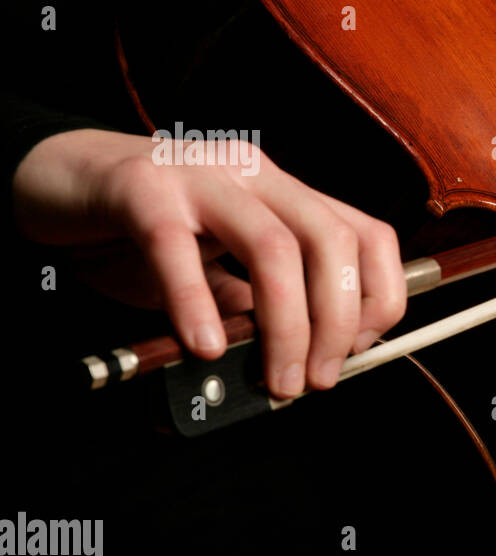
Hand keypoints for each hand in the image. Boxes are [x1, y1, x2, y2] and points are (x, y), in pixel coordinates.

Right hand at [13, 128, 405, 397]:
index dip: (379, 298)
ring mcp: (202, 176)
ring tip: (276, 379)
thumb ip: (255, 306)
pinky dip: (197, 304)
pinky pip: (176, 249)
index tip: (360, 351)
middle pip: (332, 242)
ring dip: (286, 326)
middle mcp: (257, 176)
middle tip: (319, 379)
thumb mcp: (217, 270)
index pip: (368, 236)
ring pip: (273, 247)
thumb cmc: (143, 230)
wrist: (56, 179)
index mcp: (286, 193)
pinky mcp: (141, 188)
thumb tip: (297, 363)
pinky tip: (205, 345)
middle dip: (338, 322)